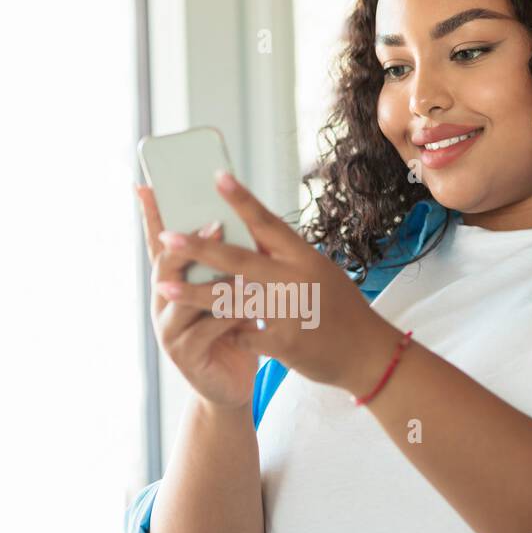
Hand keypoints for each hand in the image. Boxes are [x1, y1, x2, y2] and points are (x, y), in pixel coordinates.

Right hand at [135, 181, 260, 409]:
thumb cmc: (231, 333)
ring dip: (212, 278)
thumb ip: (223, 264)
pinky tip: (248, 306)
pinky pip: (206, 328)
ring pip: (186, 297)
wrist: (231, 386)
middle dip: (190, 243)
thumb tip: (229, 217)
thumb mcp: (226, 293)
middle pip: (167, 265)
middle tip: (215, 223)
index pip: (158, 243)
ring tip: (235, 263)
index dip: (151, 216)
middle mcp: (163, 303)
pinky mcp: (185, 354)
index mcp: (171, 284)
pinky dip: (228, 314)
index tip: (146, 186)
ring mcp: (169, 329)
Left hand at [152, 171, 404, 395]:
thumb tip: (248, 238)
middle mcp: (295, 279)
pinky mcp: (283, 343)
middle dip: (199, 248)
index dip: (242, 200)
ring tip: (163, 287)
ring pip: (230, 299)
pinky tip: (210, 333)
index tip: (216, 177)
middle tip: (166, 236)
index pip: (269, 222)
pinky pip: (243, 335)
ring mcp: (288, 311)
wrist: (367, 355)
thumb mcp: (319, 274)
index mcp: (304, 257)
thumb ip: (284, 258)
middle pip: (238, 259)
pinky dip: (227, 334)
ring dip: (194, 293)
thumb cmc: (342, 311)